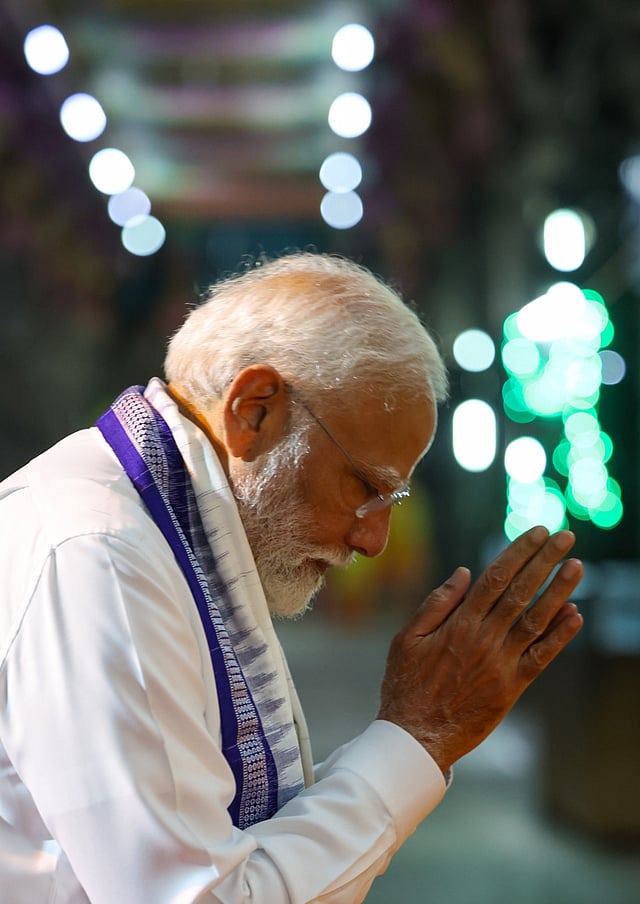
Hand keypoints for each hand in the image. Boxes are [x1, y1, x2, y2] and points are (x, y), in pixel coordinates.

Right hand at [377, 526, 583, 772]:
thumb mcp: (407, 639)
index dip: (519, 552)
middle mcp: (484, 639)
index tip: (537, 533)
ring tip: (578, 567)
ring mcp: (501, 664)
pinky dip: (560, 636)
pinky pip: (541, 658)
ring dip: (560, 591)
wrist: (416, 737)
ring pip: (536, 620)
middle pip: (521, 592)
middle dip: (546, 561)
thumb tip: (464, 572)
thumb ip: (437, 603)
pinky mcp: (511, 688)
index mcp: (459, 623)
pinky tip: (575, 615)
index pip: (495, 577)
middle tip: (566, 537)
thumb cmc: (406, 685)